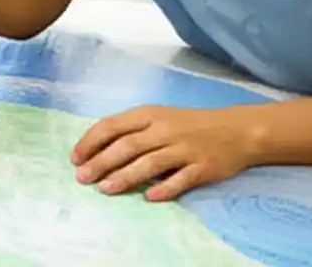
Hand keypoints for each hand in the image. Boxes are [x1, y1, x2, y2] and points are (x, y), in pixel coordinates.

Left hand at [71, 105, 260, 200]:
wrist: (236, 130)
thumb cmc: (188, 125)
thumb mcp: (158, 118)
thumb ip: (131, 131)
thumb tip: (96, 150)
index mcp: (149, 114)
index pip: (112, 125)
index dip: (91, 142)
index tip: (75, 158)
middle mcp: (165, 130)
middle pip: (127, 146)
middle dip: (101, 162)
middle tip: (82, 178)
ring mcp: (185, 149)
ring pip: (149, 163)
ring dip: (125, 177)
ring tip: (105, 189)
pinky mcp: (203, 167)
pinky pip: (181, 179)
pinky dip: (165, 188)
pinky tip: (149, 197)